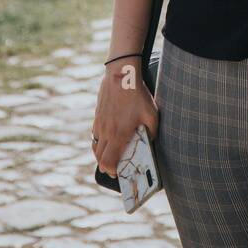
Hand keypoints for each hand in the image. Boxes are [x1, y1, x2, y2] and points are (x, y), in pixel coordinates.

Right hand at [92, 64, 157, 178]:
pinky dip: (100, 139)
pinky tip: (109, 136)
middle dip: (106, 166)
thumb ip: (152, 132)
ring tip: (111, 154)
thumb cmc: (138, 95)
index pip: (108, 162)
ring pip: (96, 145)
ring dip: (102, 153)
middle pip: (99, 157)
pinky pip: (96, 133)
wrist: (121, 74)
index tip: (118, 173)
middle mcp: (106, 132)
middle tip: (115, 168)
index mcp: (118, 135)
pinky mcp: (97, 114)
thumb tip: (150, 142)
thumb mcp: (152, 115)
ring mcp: (99, 123)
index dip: (111, 171)